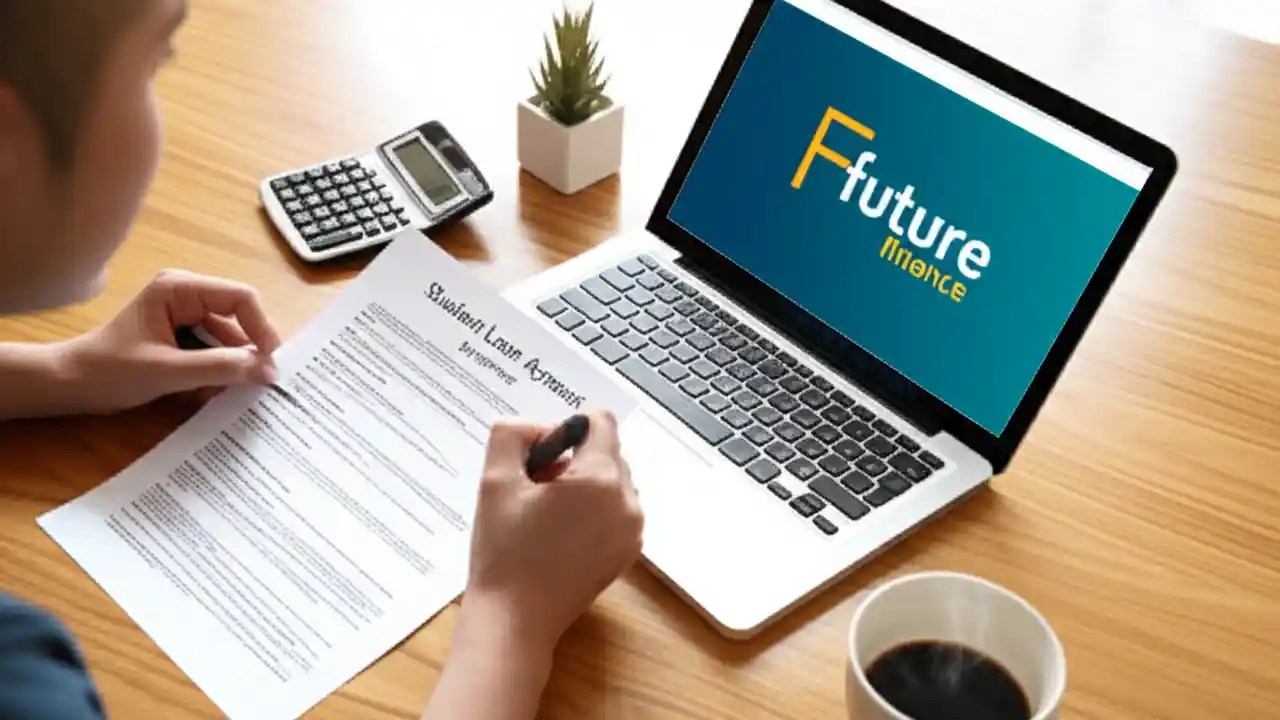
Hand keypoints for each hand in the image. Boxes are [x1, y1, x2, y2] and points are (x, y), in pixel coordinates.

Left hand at [61, 269, 281, 413]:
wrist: (70, 386)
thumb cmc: (109, 371)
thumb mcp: (167, 372)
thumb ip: (218, 368)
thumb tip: (268, 370)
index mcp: (179, 289)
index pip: (240, 298)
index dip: (261, 329)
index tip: (270, 365)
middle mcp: (186, 295)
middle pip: (238, 319)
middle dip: (244, 354)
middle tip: (253, 385)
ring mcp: (184, 316)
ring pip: (228, 340)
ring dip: (228, 369)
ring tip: (216, 393)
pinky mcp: (182, 336)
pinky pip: (215, 352)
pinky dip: (214, 374)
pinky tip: (201, 393)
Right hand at [462, 410, 642, 653]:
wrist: (514, 620)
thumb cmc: (503, 551)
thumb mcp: (494, 481)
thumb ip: (511, 434)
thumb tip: (537, 428)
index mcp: (600, 479)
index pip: (600, 421)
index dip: (566, 428)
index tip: (540, 457)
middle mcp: (628, 502)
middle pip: (607, 451)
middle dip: (572, 459)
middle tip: (536, 489)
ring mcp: (633, 530)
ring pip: (613, 480)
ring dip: (583, 484)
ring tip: (546, 513)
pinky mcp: (628, 552)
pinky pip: (617, 510)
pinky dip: (593, 510)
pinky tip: (559, 533)